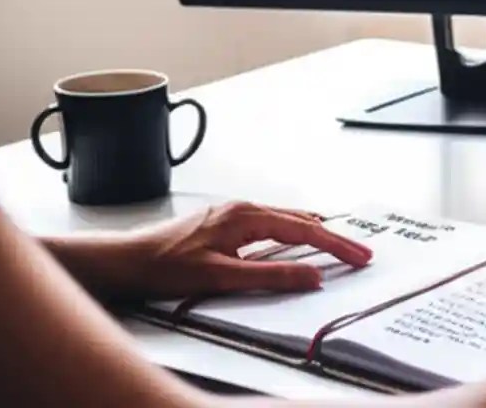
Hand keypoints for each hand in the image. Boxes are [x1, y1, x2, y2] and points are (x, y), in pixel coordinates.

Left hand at [44, 202, 372, 299]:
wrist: (125, 261)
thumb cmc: (164, 267)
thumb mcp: (221, 277)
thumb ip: (270, 276)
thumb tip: (312, 276)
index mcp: (246, 215)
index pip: (304, 229)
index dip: (336, 243)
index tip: (360, 255)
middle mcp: (243, 208)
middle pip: (301, 220)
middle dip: (333, 237)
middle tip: (360, 253)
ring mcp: (234, 214)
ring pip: (287, 220)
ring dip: (315, 233)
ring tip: (340, 245)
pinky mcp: (226, 224)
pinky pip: (272, 224)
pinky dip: (295, 233)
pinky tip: (298, 240)